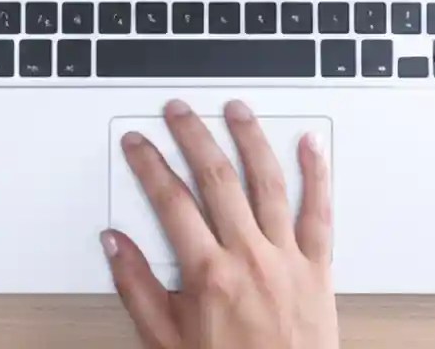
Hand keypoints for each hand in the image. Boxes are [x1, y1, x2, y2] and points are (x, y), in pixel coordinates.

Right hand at [102, 100, 337, 348]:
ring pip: (268, 182)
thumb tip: (115, 244)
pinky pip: (319, 212)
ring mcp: (287, 258)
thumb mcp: (164, 339)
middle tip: (178, 111)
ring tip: (236, 110)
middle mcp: (249, 257)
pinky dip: (317, 174)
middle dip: (193, 136)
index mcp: (209, 274)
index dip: (149, 164)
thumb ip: (137, 287)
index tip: (136, 144)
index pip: (170, 200)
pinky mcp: (318, 268)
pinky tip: (310, 145)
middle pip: (216, 178)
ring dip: (250, 139)